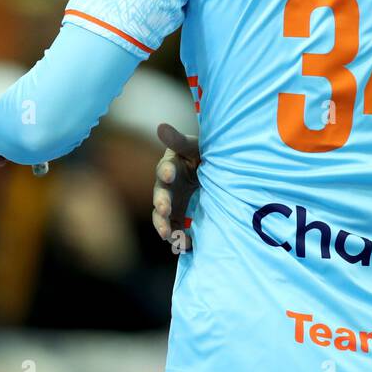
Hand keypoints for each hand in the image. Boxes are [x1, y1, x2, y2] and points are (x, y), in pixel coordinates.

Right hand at [152, 122, 200, 252]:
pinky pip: (176, 229)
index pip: (164, 168)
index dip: (166, 171)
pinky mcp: (179, 215)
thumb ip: (179, 140)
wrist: (211, 169)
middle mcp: (167, 186)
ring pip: (163, 217)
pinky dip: (179, 238)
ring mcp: (172, 202)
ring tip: (169, 237)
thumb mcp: (194, 145)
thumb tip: (161, 126)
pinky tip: (187, 246)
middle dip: (162, 204)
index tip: (169, 173)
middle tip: (165, 210)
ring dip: (165, 226)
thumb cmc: (201, 153)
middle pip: (160, 196)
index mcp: (170, 166)